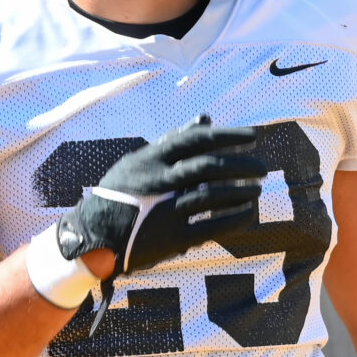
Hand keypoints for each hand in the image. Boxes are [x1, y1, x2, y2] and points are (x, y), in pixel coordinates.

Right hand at [53, 115, 266, 279]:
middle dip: (241, 165)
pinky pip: (211, 227)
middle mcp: (159, 181)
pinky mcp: (171, 238)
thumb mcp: (140, 161)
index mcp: (152, 159)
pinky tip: (248, 213)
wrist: (93, 235)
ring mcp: (165, 210)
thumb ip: (173, 141)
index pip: (197, 140)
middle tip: (262, 167)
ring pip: (212, 196)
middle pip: (209, 166)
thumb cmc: (121, 193)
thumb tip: (205, 118)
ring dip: (241, 191)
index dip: (228, 135)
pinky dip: (234, 219)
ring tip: (257, 188)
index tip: (254, 135)